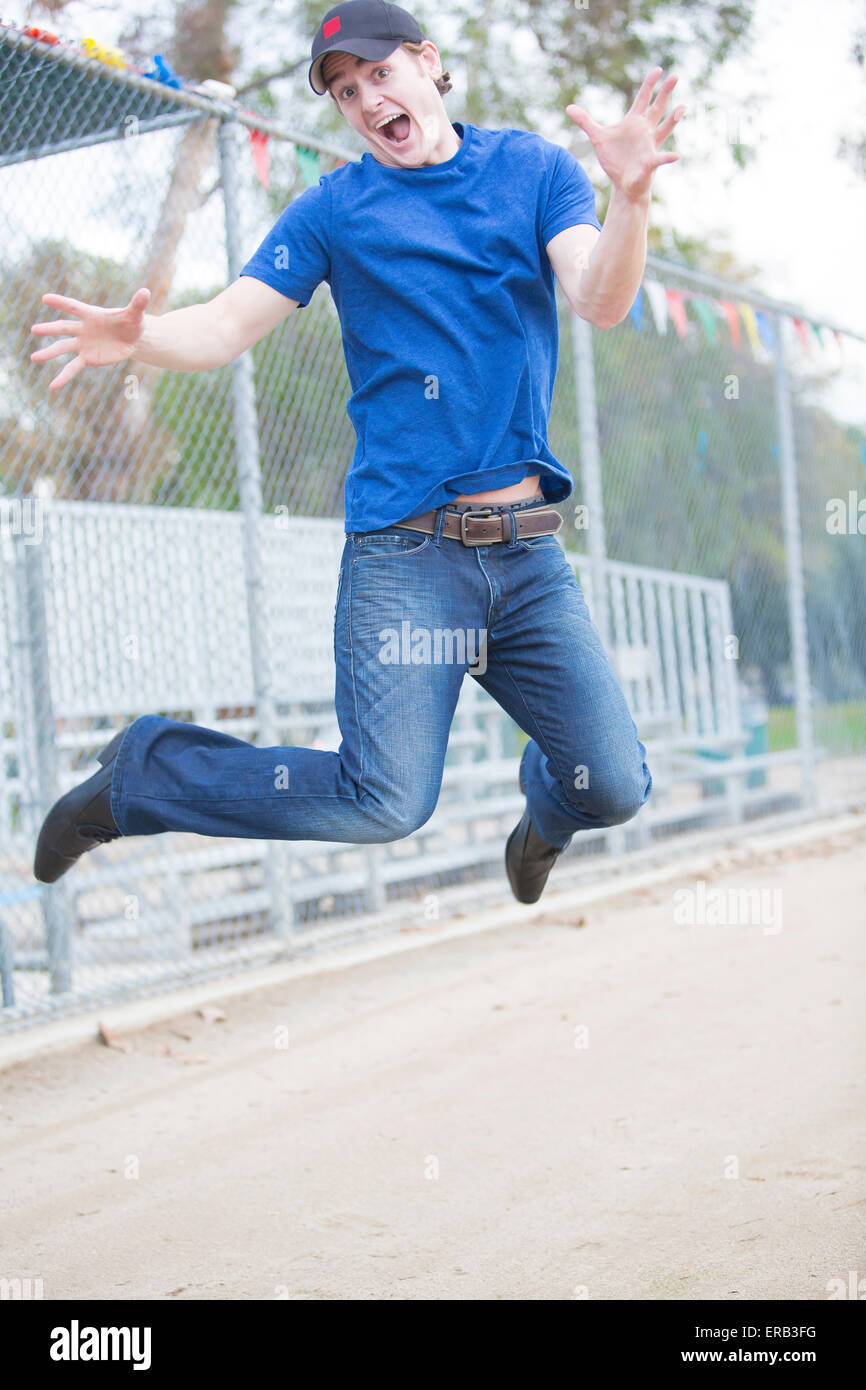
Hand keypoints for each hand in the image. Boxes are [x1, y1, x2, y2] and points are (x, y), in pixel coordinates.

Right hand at [30, 286, 151, 389]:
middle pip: (64, 328)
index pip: (75, 307)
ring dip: (49, 353)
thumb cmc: (132, 322)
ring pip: (63, 348)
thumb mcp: (136, 314)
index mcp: (92, 315)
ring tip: (34, 358)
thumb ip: (137, 304)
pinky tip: (53, 385)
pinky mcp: (87, 358)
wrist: (132, 338)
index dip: (62, 303)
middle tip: (34, 330)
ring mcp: (83, 344)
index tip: (45, 299)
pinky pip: (73, 367)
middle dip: (49, 329)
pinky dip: (63, 376)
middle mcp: (83, 328)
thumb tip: (146, 292)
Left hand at [566, 68, 684, 203]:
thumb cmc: (614, 159)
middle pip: (657, 108)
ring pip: (664, 129)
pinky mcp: (650, 162)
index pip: (643, 99)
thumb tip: (568, 107)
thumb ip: (585, 121)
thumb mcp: (598, 138)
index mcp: (634, 122)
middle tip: (675, 76)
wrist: (623, 183)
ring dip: (673, 119)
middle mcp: (645, 131)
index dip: (650, 84)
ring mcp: (650, 145)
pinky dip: (667, 157)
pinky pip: (660, 158)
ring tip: (682, 108)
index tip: (658, 69)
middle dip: (665, 93)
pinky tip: (676, 155)